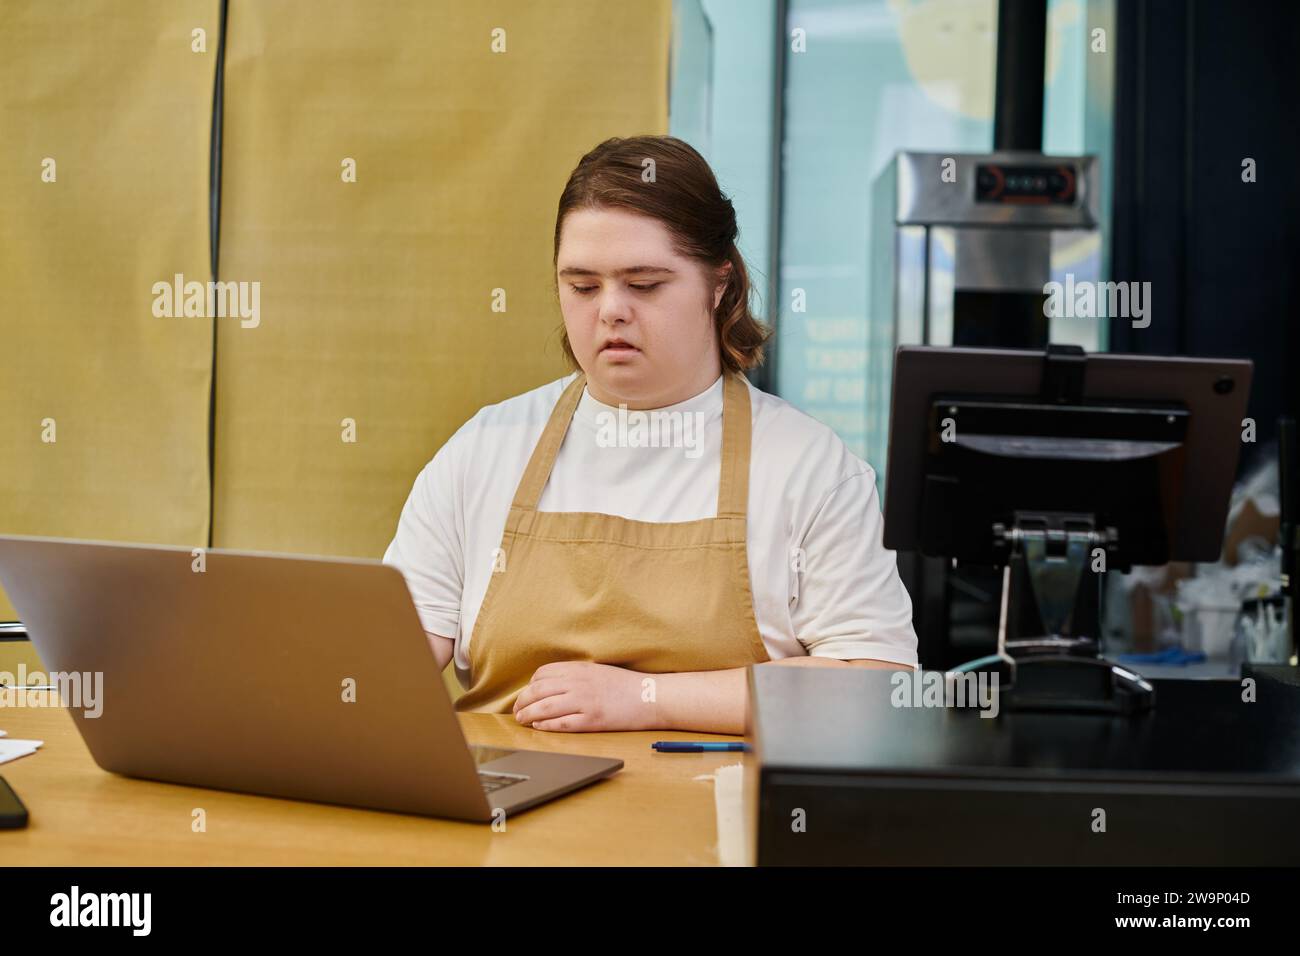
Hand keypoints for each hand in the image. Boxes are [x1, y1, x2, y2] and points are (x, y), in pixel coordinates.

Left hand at [512, 661, 660, 731]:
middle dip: (522, 701)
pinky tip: (539, 726)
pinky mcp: (592, 720)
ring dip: (528, 714)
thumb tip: (552, 684)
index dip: (530, 685)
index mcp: (579, 669)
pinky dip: (547, 725)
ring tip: (521, 720)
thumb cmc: (625, 685)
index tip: (527, 694)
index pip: (543, 674)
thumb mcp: (597, 671)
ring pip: (546, 707)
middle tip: (516, 710)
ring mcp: (585, 702)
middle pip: (539, 690)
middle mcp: (579, 683)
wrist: (650, 696)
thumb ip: (576, 675)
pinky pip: (562, 723)